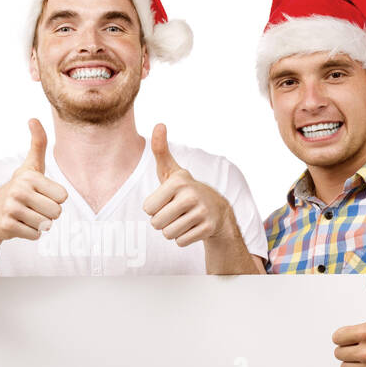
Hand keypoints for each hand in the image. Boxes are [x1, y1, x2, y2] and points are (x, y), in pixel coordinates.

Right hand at [0, 119, 67, 241]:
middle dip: (49, 214)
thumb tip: (33, 118)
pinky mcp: (7, 226)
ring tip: (27, 216)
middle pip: (56, 212)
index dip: (55, 199)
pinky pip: (35, 235)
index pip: (63, 197)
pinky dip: (31, 233)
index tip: (42, 195)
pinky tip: (20, 224)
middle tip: (34, 208)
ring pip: (46, 225)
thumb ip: (38, 144)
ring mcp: (12, 209)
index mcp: (30, 177)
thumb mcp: (30, 167)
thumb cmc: (19, 189)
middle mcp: (19, 191)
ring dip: (39, 224)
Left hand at [142, 123, 238, 246]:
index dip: (154, 207)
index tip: (167, 200)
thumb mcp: (172, 171)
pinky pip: (181, 242)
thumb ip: (160, 150)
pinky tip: (193, 227)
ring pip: (168, 234)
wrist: (217, 209)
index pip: (147, 208)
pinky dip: (184, 238)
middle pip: (156, 224)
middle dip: (162, 221)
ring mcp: (202, 213)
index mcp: (178, 181)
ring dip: (172, 230)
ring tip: (184, 219)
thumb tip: (159, 124)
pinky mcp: (208, 229)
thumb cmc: (185, 190)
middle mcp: (191, 195)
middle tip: (176, 212)